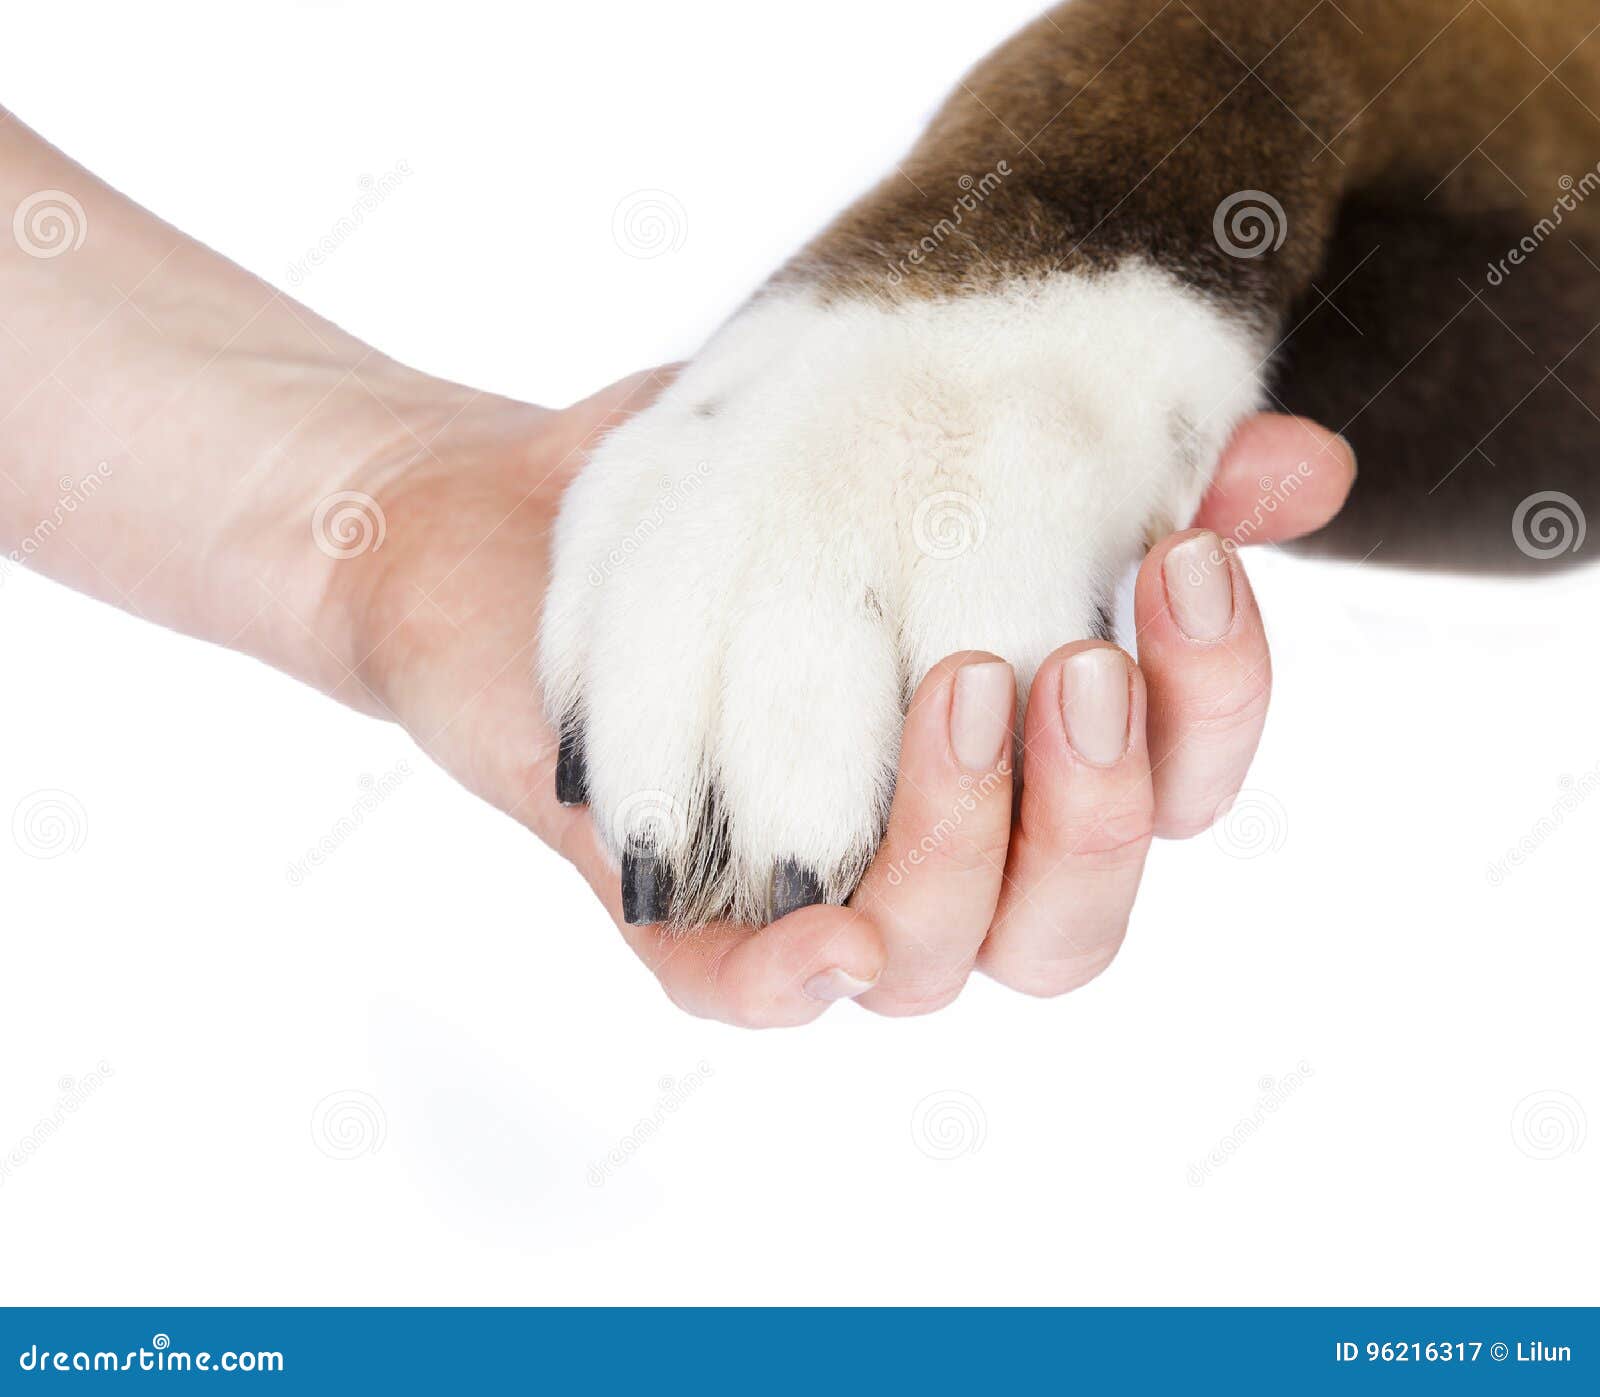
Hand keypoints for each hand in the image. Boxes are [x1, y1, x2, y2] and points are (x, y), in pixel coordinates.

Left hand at [326, 370, 1352, 1026]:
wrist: (509, 511)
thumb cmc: (742, 480)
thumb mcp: (917, 431)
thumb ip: (1100, 457)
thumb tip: (1303, 467)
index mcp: (1020, 759)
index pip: (1178, 788)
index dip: (1213, 700)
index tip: (1184, 553)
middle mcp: (937, 847)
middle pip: (1077, 920)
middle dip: (1103, 806)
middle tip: (1071, 662)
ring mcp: (811, 887)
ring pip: (938, 961)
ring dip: (970, 847)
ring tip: (959, 691)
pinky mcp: (675, 908)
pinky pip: (746, 992)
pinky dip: (795, 977)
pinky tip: (832, 932)